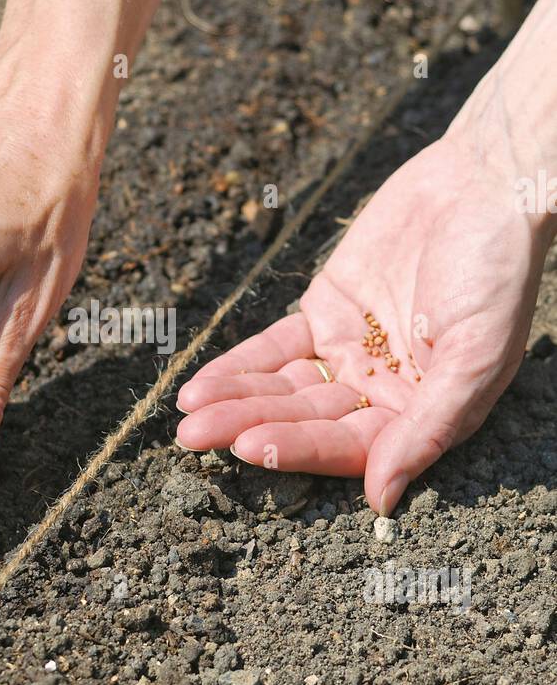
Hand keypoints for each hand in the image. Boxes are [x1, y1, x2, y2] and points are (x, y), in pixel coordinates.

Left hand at [176, 134, 552, 514]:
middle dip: (248, 427)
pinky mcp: (325, 312)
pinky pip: (275, 347)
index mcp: (421, 415)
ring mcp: (350, 353)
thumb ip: (428, 428)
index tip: (249, 447)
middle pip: (304, 421)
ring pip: (283, 388)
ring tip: (187, 413)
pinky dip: (239, 365)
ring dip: (235, 401)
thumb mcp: (475, 357)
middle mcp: (381, 393)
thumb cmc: (497, 274)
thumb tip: (381, 498)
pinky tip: (201, 383)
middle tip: (192, 437)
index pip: (348, 446)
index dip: (298, 448)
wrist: (483, 185)